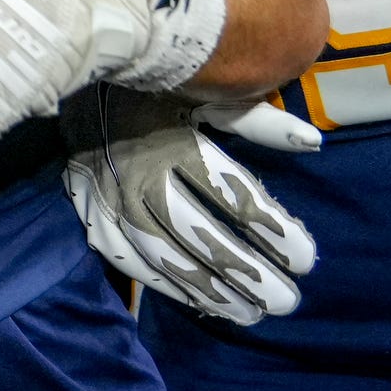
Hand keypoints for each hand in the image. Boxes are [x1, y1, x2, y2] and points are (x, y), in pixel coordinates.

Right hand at [60, 87, 317, 325]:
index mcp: (175, 143)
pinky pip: (132, 262)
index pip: (234, 198)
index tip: (307, 259)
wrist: (77, 77)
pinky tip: (200, 302)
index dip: (274, 231)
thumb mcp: (206, 92)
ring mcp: (112, 202)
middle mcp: (142, 177)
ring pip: (166, 259)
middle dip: (248, 274)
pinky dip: (168, 287)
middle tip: (287, 302)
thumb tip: (313, 142)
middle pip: (201, 237)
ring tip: (250, 314)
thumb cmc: (154, 86)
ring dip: (211, 291)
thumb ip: (258, 120)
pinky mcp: (93, 217)